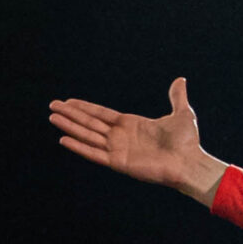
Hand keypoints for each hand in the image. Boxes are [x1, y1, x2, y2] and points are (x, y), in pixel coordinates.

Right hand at [49, 77, 226, 204]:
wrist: (191, 162)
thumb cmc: (187, 142)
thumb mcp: (182, 114)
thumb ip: (176, 97)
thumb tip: (181, 80)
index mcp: (131, 125)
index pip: (101, 114)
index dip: (84, 107)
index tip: (68, 102)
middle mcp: (121, 137)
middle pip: (90, 122)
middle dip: (70, 114)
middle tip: (52, 106)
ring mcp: (119, 150)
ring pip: (88, 135)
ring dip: (70, 127)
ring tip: (52, 118)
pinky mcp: (119, 162)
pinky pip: (94, 153)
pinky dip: (79, 147)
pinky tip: (63, 139)